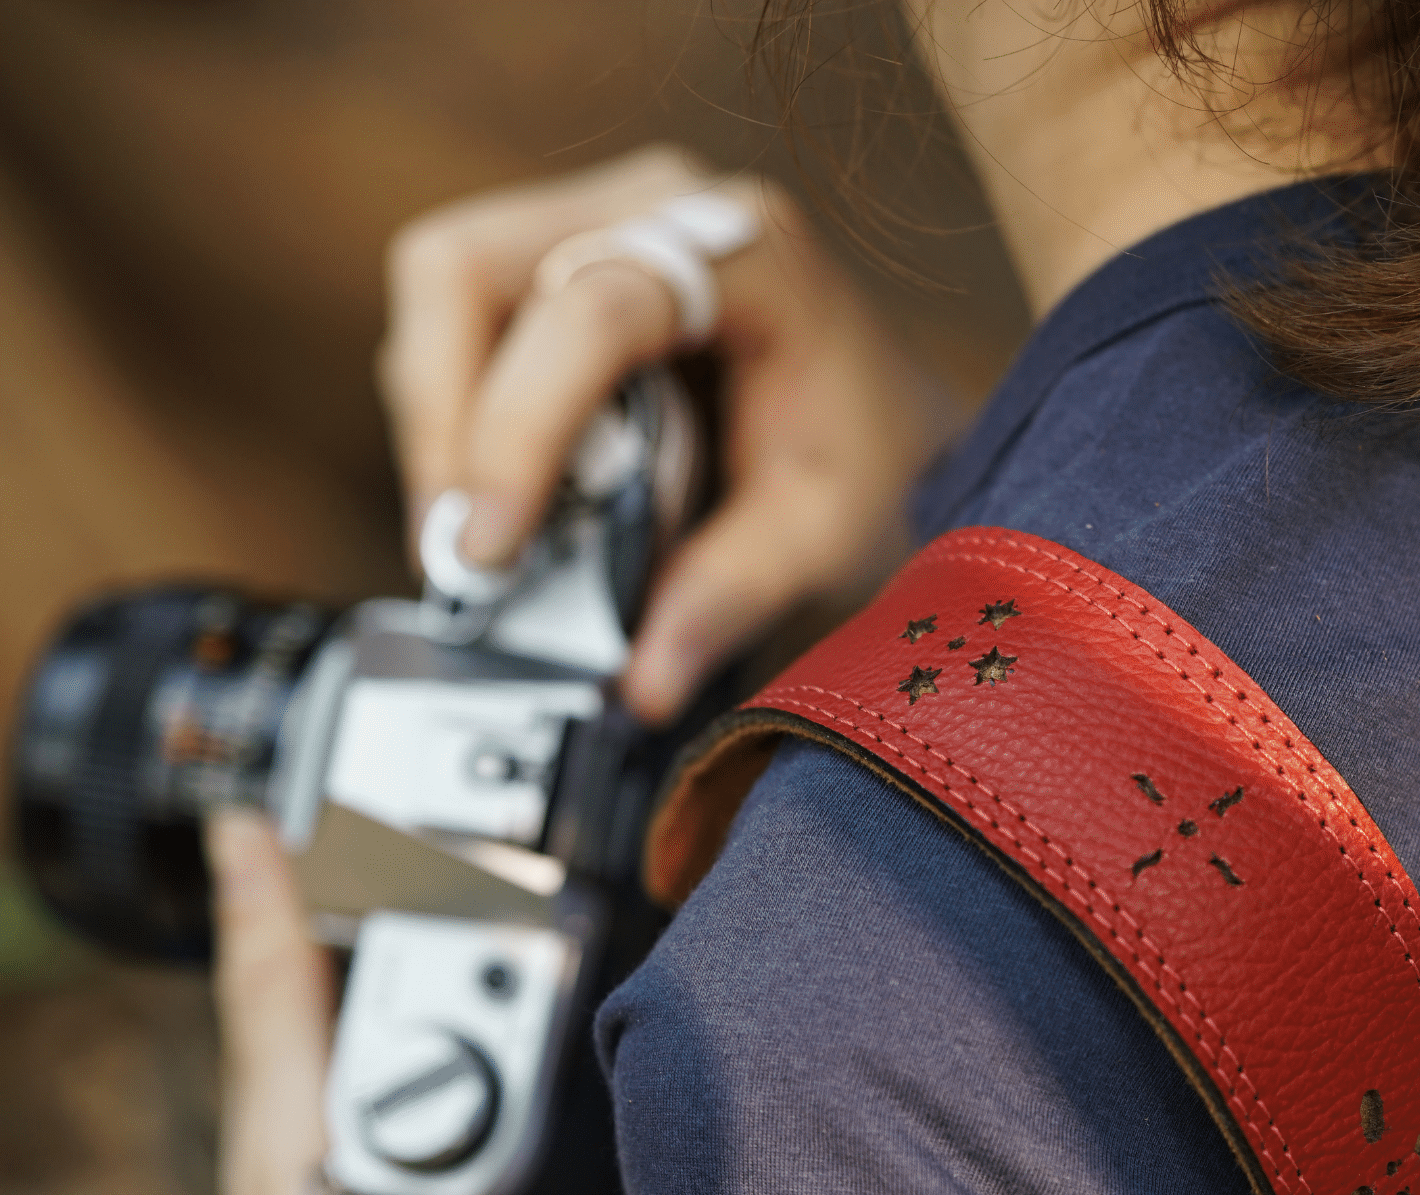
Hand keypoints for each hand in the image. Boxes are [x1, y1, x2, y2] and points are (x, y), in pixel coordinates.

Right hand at [379, 146, 960, 723]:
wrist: (902, 426)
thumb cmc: (876, 463)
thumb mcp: (824, 537)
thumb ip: (730, 598)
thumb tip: (640, 687)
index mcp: (745, 255)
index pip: (591, 308)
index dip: (521, 428)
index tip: (492, 550)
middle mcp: (656, 207)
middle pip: (466, 271)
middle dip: (445, 424)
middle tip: (460, 557)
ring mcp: (597, 220)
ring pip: (442, 292)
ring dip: (441, 428)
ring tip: (481, 547)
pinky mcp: (558, 261)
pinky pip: (458, 325)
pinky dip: (460, 422)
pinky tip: (506, 507)